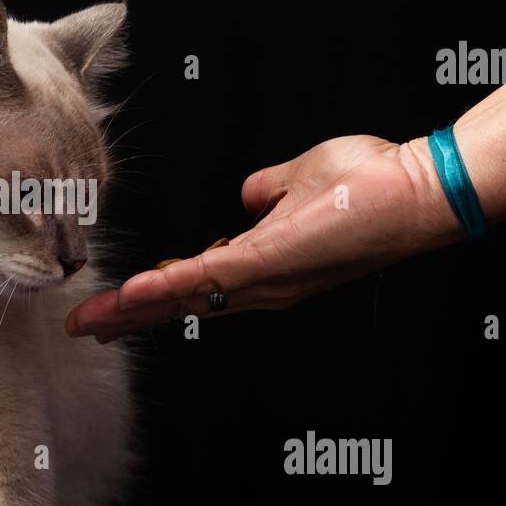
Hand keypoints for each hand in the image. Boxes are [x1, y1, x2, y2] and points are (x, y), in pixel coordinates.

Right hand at [66, 135, 463, 340]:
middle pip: (183, 306)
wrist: (420, 189)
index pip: (198, 286)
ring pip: (186, 300)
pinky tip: (134, 292)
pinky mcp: (272, 262)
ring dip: (135, 310)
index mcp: (266, 265)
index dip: (155, 296)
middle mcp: (264, 284)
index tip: (117, 302)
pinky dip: (167, 287)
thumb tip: (249, 195)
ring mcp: (267, 277)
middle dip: (130, 317)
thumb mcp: (302, 178)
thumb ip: (268, 190)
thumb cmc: (373, 182)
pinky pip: (208, 278)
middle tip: (85, 327)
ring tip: (93, 320)